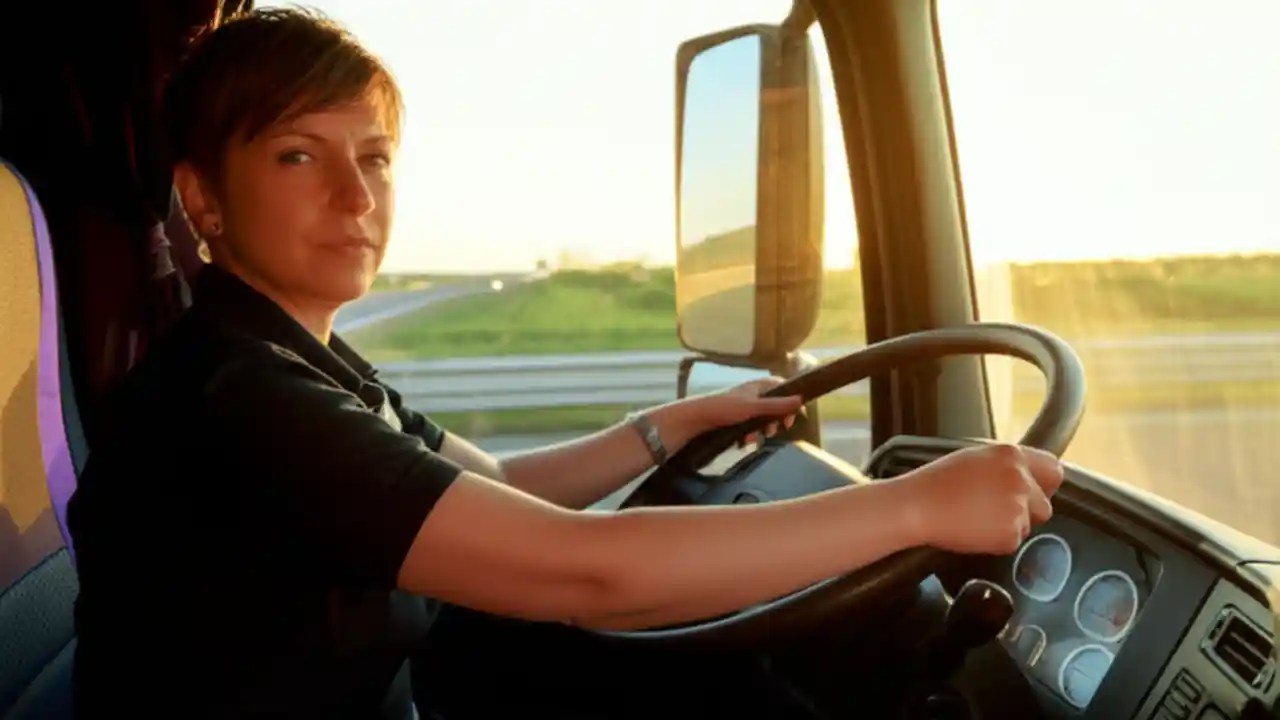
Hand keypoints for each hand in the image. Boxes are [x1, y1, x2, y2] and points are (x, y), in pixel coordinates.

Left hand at [684, 376, 804, 447]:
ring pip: (762, 419)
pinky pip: (749, 428)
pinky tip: (743, 442)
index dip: (791, 399)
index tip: (792, 416)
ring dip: (761, 430)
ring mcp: (743, 407)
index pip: (782, 386)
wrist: (695, 419)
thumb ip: (777, 405)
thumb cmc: (724, 408)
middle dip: (775, 420)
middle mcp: (752, 394)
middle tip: (773, 431)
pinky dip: (749, 435)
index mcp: (758, 386)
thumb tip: (801, 400)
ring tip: (755, 438)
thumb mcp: (754, 407)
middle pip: (774, 406)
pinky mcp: (734, 420)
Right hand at [896, 443, 1064, 555]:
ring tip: (979, 519)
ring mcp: (1017, 507)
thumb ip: (1006, 465)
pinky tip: (975, 530)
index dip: (1044, 485)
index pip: (1053, 470)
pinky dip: (997, 542)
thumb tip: (1026, 476)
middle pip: (1045, 504)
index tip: (1035, 492)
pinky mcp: (1010, 533)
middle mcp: (1020, 478)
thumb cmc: (936, 483)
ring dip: (1010, 526)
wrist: (917, 507)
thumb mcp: (975, 459)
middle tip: (1000, 512)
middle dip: (1029, 511)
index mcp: (1011, 455)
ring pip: (1029, 525)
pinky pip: (1013, 542)